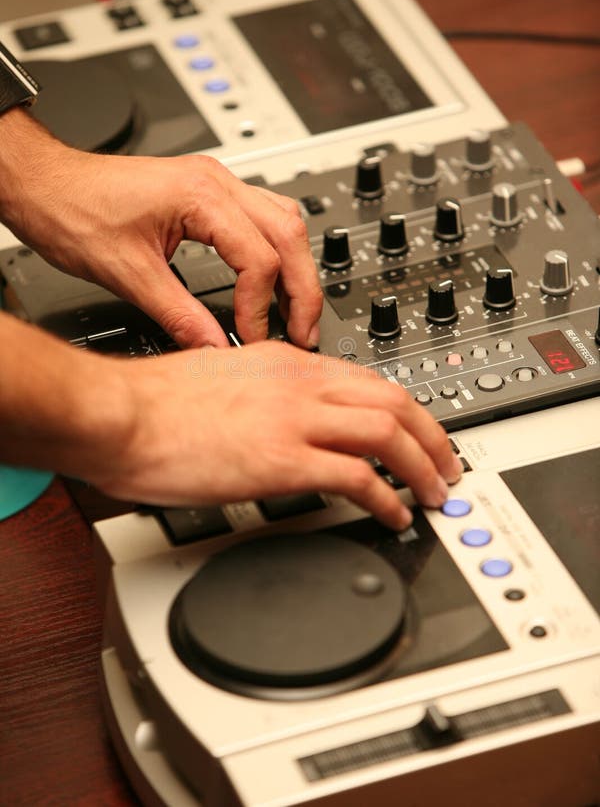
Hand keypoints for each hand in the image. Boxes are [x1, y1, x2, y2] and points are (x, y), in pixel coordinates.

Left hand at [1, 111, 322, 348]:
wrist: (43, 183)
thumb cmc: (72, 210)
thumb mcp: (127, 273)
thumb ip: (178, 314)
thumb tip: (214, 347)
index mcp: (201, 196)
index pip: (259, 259)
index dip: (260, 307)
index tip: (251, 338)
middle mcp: (216, 182)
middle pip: (290, 233)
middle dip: (301, 288)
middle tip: (304, 331)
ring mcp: (215, 183)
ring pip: (284, 220)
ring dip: (295, 267)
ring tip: (293, 310)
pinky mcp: (207, 192)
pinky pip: (262, 218)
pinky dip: (275, 252)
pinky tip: (270, 280)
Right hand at [94, 341, 462, 528]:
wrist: (120, 414)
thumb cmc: (152, 403)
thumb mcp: (220, 380)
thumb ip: (259, 395)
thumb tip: (274, 422)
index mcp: (284, 363)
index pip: (366, 380)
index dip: (404, 409)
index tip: (416, 432)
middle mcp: (299, 383)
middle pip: (394, 399)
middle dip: (433, 435)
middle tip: (447, 464)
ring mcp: (295, 419)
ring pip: (389, 432)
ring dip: (423, 466)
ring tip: (434, 493)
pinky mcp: (283, 459)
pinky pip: (359, 477)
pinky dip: (387, 497)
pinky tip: (392, 514)